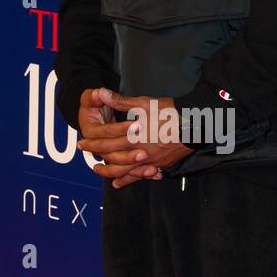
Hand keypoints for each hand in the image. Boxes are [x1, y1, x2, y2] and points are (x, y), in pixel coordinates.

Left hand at [77, 88, 192, 188]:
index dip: (92, 142)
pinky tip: (120, 183)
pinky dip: (129, 179)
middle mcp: (139, 152)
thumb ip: (121, 101)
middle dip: (98, 157)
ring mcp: (150, 161)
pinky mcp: (160, 165)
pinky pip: (141, 175)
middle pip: (113, 158)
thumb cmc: (169, 111)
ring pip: (125, 172)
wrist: (195, 124)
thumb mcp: (144, 103)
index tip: (81, 143)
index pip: (107, 141)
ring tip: (99, 171)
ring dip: (110, 173)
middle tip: (87, 157)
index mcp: (133, 136)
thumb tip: (101, 92)